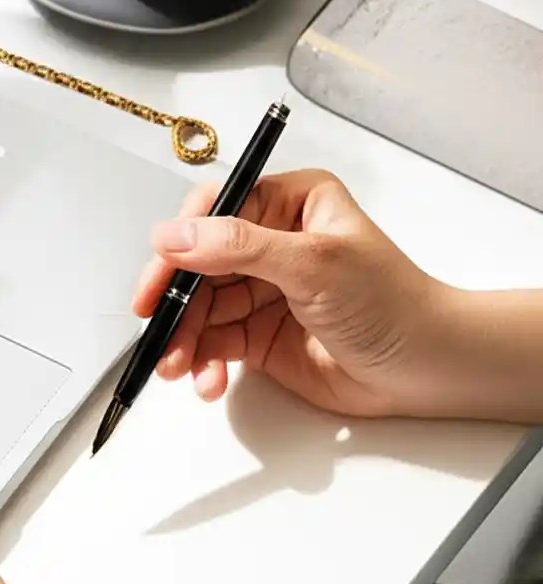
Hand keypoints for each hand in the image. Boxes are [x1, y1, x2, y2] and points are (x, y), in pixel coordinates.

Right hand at [133, 168, 451, 417]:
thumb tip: (174, 235)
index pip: (215, 211)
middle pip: (198, 265)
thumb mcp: (313, 263)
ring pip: (200, 309)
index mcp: (289, 203)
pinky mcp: (258, 334)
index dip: (181, 242)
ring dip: (185, 340)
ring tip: (178, 367)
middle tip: (158, 329)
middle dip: (177, 303)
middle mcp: (271, 242)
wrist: (425, 370)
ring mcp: (263, 290)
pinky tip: (208, 380)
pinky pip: (214, 344)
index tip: (161, 275)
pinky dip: (204, 363)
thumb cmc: (391, 304)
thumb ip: (239, 246)